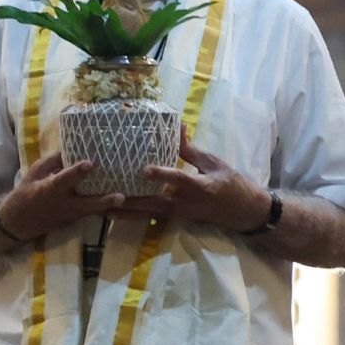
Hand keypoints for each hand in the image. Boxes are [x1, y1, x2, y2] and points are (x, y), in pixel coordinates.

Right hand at [0, 153, 123, 241]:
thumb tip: (69, 146)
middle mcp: (64, 204)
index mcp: (50, 189)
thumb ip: (52, 161)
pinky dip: (103, 207)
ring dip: (109, 205)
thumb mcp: (35, 173)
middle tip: (121, 196)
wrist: (19, 222)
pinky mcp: (75, 220)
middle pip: (87, 204)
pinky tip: (118, 200)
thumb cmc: (26, 193)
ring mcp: (70, 215)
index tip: (90, 163)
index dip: (77, 171)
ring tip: (127, 199)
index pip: (65, 179)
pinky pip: (91, 212)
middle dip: (104, 200)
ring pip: (93, 211)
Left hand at [120, 125, 271, 232]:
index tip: (143, 169)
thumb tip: (178, 126)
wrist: (241, 211)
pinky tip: (115, 214)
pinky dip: (133, 216)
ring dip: (126, 212)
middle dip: (131, 200)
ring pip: (148, 213)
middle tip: (109, 196)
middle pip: (154, 202)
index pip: (177, 179)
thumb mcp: (214, 163)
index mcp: (198, 185)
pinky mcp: (174, 217)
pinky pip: (150, 217)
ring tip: (103, 209)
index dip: (160, 174)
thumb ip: (191, 150)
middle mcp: (185, 202)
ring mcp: (178, 213)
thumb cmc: (230, 183)